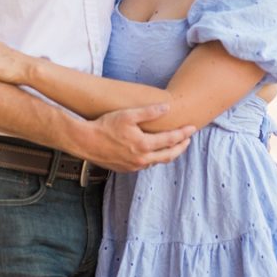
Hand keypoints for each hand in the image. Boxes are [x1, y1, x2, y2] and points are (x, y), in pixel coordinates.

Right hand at [75, 104, 194, 173]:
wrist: (84, 142)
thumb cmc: (105, 126)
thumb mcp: (128, 115)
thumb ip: (149, 112)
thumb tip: (167, 107)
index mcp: (144, 145)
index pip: (171, 140)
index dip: (183, 133)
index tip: (192, 128)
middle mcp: (141, 159)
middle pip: (169, 155)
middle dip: (181, 147)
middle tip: (188, 140)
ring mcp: (133, 166)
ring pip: (157, 161)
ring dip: (168, 153)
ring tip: (174, 146)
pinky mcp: (126, 169)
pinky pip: (145, 165)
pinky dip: (154, 158)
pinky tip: (154, 152)